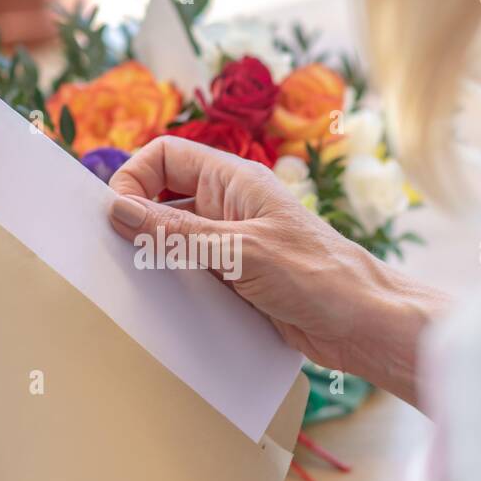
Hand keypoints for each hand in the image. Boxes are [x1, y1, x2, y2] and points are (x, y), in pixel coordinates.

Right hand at [107, 136, 446, 402]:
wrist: (364, 324)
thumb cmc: (319, 277)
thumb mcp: (240, 251)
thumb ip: (177, 232)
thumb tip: (119, 210)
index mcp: (234, 180)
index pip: (165, 156)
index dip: (133, 177)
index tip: (117, 215)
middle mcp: (231, 205)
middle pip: (164, 195)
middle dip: (136, 217)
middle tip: (116, 250)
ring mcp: (233, 242)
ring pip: (175, 236)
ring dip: (154, 254)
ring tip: (137, 279)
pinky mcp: (238, 277)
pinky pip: (191, 270)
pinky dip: (174, 282)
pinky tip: (166, 304)